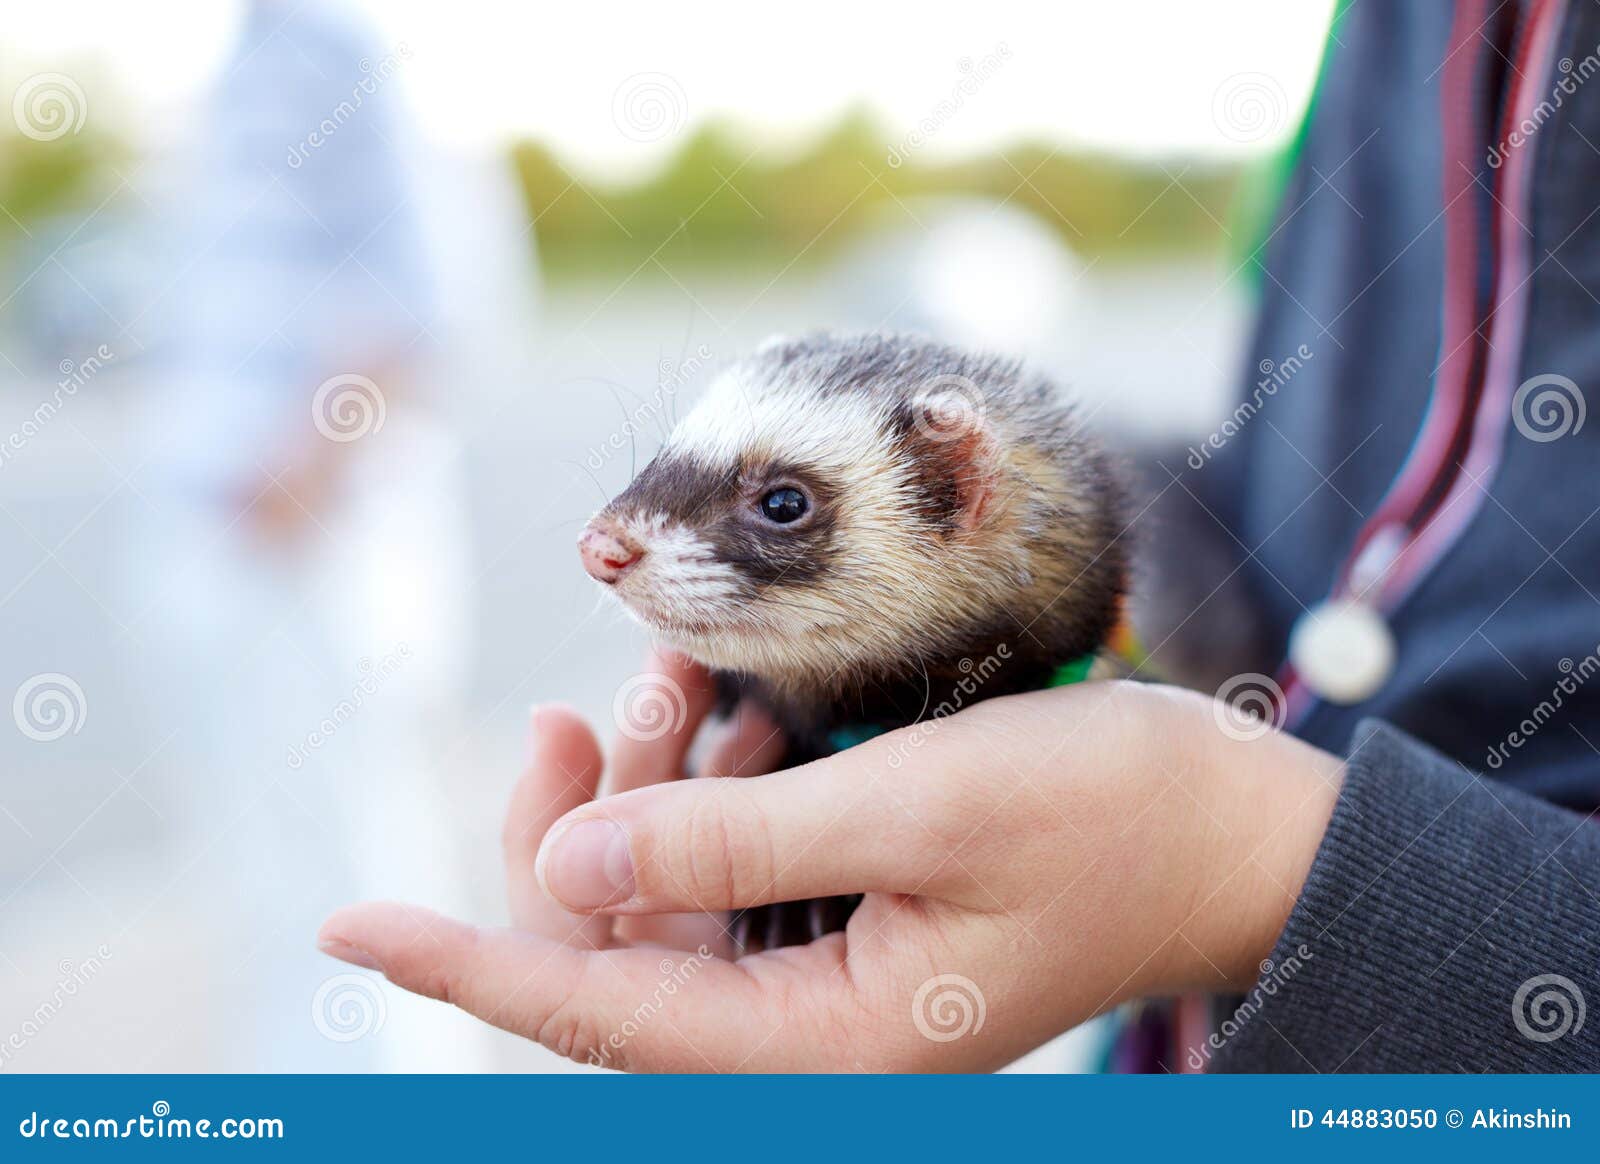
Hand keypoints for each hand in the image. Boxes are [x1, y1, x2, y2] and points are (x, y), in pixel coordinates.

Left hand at [320, 665, 1341, 1070]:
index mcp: (822, 1048)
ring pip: (669, 892)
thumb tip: (570, 864)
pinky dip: (718, 780)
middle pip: (619, 946)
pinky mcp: (848, 921)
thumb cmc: (1104, 812)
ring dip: (659, 780)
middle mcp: (809, 1034)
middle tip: (595, 702)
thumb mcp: (914, 808)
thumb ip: (735, 840)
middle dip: (586, 820)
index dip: (468, 960)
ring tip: (691, 681)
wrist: (1229, 823)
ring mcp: (827, 979)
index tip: (353, 924)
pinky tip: (745, 710)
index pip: (597, 1012)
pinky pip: (734, 862)